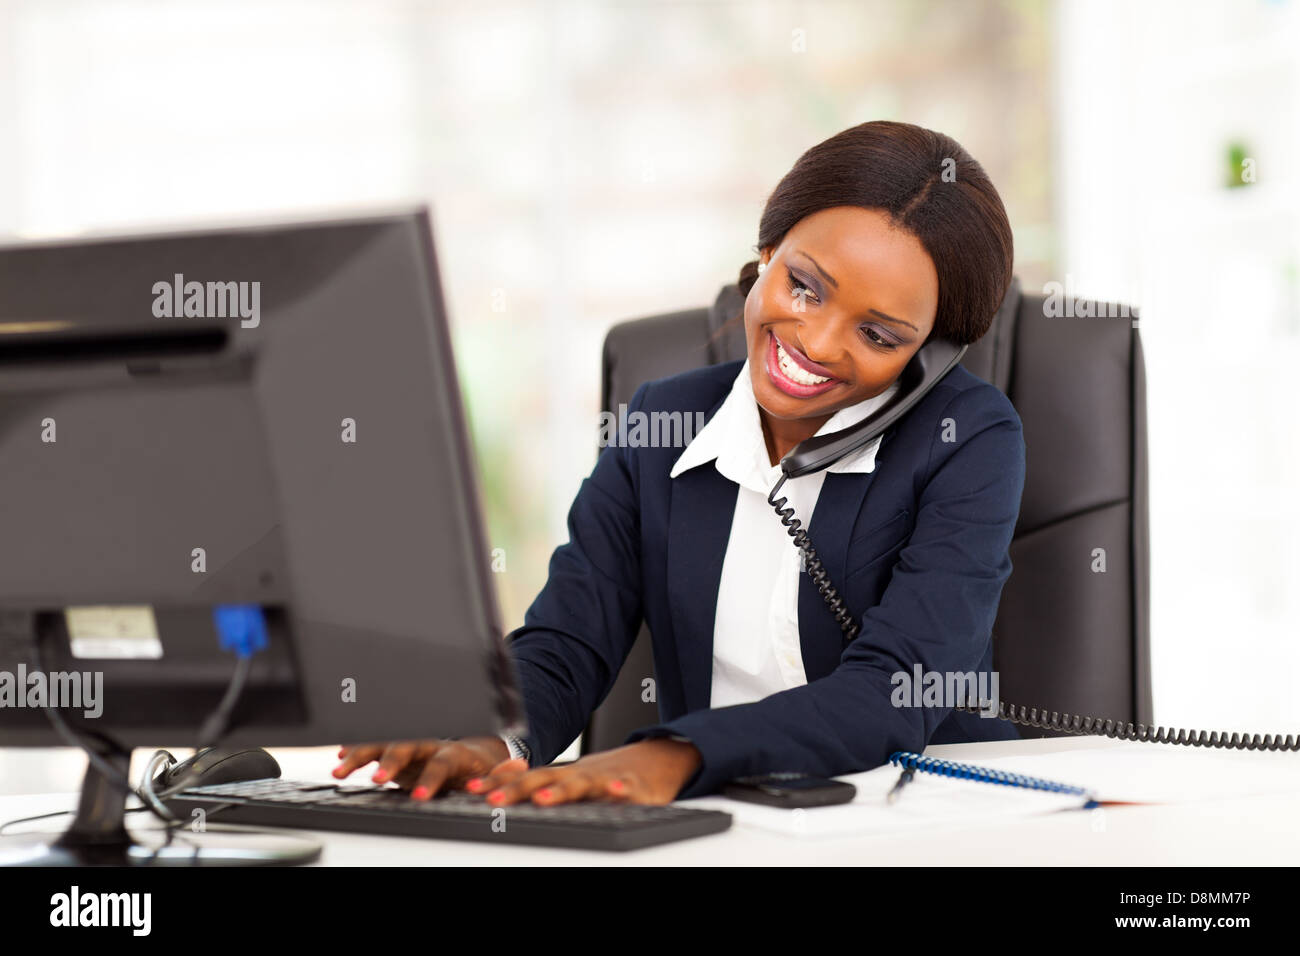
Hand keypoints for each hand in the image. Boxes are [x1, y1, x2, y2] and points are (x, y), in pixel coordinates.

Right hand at [333, 736, 521, 799]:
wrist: (470, 748)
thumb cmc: (480, 765)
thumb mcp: (495, 772)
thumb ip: (503, 773)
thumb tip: (518, 767)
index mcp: (452, 752)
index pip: (441, 762)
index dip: (431, 779)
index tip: (421, 796)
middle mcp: (428, 743)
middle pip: (406, 745)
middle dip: (389, 760)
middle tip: (374, 778)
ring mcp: (410, 745)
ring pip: (383, 742)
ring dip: (361, 753)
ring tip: (340, 768)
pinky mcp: (396, 750)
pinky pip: (374, 745)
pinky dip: (356, 748)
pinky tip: (339, 755)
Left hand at [468, 738, 701, 806]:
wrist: (656, 759)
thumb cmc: (607, 776)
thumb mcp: (571, 780)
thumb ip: (539, 786)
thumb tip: (498, 789)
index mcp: (563, 775)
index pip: (525, 778)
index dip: (498, 784)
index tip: (470, 791)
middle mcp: (580, 774)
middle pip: (546, 780)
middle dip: (519, 790)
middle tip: (494, 799)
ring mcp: (606, 779)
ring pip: (582, 784)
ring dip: (562, 791)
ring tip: (543, 799)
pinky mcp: (634, 789)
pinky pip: (628, 791)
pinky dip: (622, 791)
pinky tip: (617, 793)